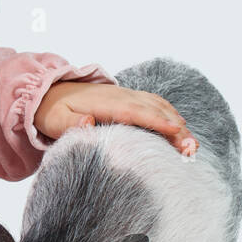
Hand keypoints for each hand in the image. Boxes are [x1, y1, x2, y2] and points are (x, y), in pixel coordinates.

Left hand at [33, 81, 196, 153]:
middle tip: (192, 150)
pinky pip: (154, 103)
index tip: (177, 132)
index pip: (136, 112)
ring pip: (158, 106)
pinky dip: (169, 113)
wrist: (49, 90)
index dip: (157, 122)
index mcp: (106, 104)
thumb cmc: (53, 110)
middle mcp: (120, 96)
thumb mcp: (55, 120)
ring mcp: (125, 95)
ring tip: (192, 145)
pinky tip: (179, 127)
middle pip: (154, 110)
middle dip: (176, 128)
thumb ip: (71, 124)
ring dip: (177, 122)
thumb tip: (89, 122)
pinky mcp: (127, 98)